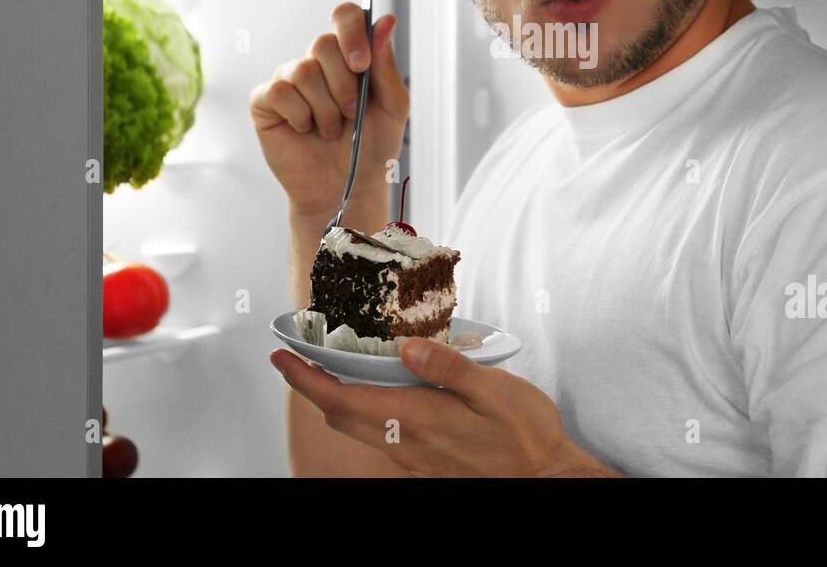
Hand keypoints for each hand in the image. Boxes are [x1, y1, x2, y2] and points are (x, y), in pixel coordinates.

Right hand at [249, 4, 407, 218]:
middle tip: (351, 114)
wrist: (348, 188)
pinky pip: (278, 91)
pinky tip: (306, 130)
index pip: (345, 15)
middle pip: (322, 44)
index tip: (362, 65)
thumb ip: (386, 64)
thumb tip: (386, 20)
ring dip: (324, 109)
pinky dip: (299, 115)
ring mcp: (289, 80)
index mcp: (349, 56)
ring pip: (301, 71)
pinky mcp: (266, 102)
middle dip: (343, 85)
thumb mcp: (392, 107)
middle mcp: (317, 63)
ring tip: (331, 130)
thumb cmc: (372, 147)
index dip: (352, 32)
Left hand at [269, 339, 620, 477]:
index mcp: (417, 419)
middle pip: (339, 416)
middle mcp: (405, 442)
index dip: (305, 379)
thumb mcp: (493, 390)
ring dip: (337, 397)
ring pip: (356, 426)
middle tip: (299, 354)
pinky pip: (378, 432)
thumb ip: (448, 368)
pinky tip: (380, 386)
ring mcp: (412, 454)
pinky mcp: (423, 458)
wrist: (544, 478)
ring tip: (334, 364)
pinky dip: (363, 407)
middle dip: (312, 386)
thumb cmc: (525, 434)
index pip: (342, 401)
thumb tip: (406, 347)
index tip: (282, 356)